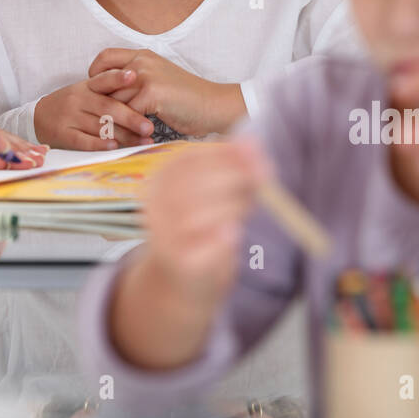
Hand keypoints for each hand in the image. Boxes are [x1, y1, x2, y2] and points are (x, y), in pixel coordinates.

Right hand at [34, 71, 155, 150]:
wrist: (38, 117)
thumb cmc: (73, 104)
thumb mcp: (87, 91)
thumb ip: (109, 91)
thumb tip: (143, 95)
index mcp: (86, 86)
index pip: (104, 79)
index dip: (118, 77)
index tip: (135, 75)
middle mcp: (78, 99)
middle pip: (107, 107)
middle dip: (131, 117)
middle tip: (149, 126)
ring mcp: (70, 116)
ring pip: (100, 126)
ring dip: (124, 135)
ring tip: (143, 141)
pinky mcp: (63, 134)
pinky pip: (84, 140)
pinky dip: (100, 144)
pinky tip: (115, 147)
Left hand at [88, 47, 244, 137]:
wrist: (214, 105)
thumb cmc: (187, 98)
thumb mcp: (159, 79)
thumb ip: (135, 81)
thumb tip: (108, 95)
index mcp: (142, 55)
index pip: (105, 57)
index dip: (95, 75)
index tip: (96, 91)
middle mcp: (142, 61)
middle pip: (104, 82)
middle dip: (100, 104)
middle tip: (97, 120)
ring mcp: (146, 76)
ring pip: (114, 100)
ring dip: (111, 120)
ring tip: (108, 134)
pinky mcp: (152, 93)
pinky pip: (128, 114)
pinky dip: (127, 128)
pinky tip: (128, 137)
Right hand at [142, 138, 271, 310]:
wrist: (182, 275)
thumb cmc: (205, 224)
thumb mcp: (217, 189)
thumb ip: (233, 166)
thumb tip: (253, 142)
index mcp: (160, 178)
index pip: (191, 158)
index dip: (227, 154)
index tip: (260, 156)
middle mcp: (154, 203)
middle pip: (197, 183)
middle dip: (237, 179)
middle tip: (264, 180)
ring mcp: (162, 233)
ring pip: (202, 214)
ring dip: (234, 208)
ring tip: (247, 209)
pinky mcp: (176, 261)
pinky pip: (206, 246)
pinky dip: (224, 239)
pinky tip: (233, 234)